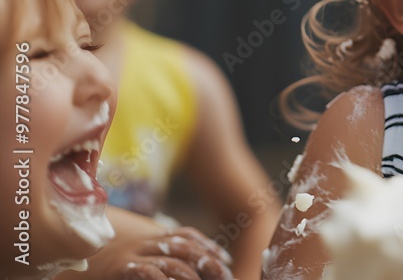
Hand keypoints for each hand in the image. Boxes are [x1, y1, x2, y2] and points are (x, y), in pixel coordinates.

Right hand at [63, 227, 233, 279]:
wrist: (65, 267)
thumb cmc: (100, 267)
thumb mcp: (131, 258)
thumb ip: (154, 259)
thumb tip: (183, 269)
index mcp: (147, 238)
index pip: (186, 236)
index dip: (208, 247)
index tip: (226, 260)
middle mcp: (142, 243)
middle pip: (186, 247)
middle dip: (209, 261)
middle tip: (226, 275)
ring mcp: (130, 255)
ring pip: (172, 261)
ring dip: (193, 275)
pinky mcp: (119, 269)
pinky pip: (147, 273)